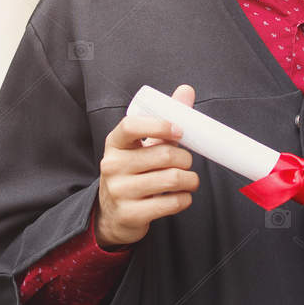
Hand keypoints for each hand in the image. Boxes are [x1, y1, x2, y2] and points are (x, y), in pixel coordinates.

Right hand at [94, 84, 198, 248]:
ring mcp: (120, 191)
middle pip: (164, 155)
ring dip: (190, 180)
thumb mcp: (142, 146)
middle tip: (187, 162)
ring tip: (189, 180)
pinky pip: (172, 202)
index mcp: (114, 143)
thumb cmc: (133, 172)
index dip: (159, 125)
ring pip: (172, 179)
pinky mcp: (131, 214)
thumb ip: (164, 120)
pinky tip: (181, 196)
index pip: (131, 126)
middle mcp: (112, 165)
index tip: (179, 131)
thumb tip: (186, 90)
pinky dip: (185, 199)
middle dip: (186, 159)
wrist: (112, 214)